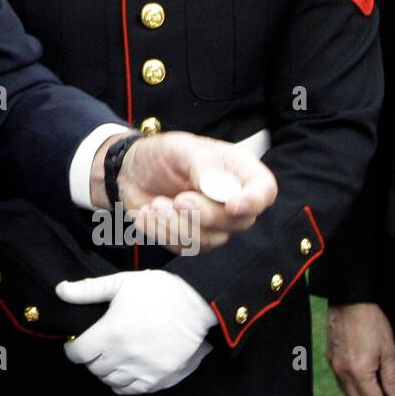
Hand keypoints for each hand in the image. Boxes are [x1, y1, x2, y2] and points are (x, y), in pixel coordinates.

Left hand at [56, 270, 214, 393]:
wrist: (198, 304)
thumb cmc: (159, 290)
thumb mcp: (121, 283)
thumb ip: (88, 290)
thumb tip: (60, 290)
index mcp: (111, 333)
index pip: (79, 354)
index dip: (73, 349)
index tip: (75, 344)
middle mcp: (124, 356)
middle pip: (94, 369)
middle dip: (90, 359)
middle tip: (95, 348)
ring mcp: (143, 370)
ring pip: (112, 382)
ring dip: (106, 372)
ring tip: (110, 359)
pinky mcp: (160, 378)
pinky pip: (133, 391)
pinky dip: (124, 384)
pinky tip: (126, 371)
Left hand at [94, 131, 277, 251]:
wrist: (130, 172)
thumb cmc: (161, 155)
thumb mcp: (180, 148)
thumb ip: (203, 164)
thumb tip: (220, 188)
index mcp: (238, 171)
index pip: (264, 191)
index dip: (253, 201)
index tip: (232, 205)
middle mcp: (232, 199)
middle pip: (239, 222)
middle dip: (204, 214)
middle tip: (177, 200)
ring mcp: (214, 223)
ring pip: (210, 240)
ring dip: (176, 225)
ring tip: (155, 205)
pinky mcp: (192, 238)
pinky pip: (185, 247)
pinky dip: (161, 232)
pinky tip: (146, 213)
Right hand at [327, 302, 394, 395]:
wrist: (348, 301)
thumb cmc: (370, 322)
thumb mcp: (388, 350)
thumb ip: (392, 377)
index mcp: (358, 372)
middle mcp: (342, 372)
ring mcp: (333, 365)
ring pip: (348, 393)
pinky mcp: (330, 357)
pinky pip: (341, 382)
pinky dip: (353, 388)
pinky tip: (364, 382)